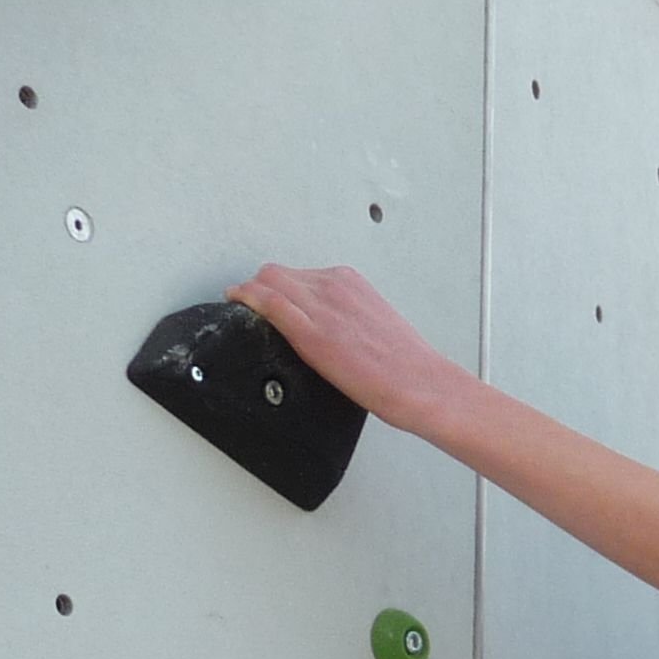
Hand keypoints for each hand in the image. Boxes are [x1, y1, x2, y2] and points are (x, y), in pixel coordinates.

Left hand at [227, 264, 464, 433]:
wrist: (422, 385)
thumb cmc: (407, 366)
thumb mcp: (376, 323)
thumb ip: (348, 315)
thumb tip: (328, 326)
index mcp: (352, 283)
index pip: (299, 273)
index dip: (279, 287)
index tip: (273, 300)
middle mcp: (334, 286)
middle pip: (276, 273)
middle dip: (261, 287)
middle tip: (252, 306)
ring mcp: (321, 306)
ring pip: (266, 282)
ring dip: (250, 294)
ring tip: (242, 308)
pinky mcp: (311, 331)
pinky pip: (267, 302)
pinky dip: (246, 299)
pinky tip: (236, 303)